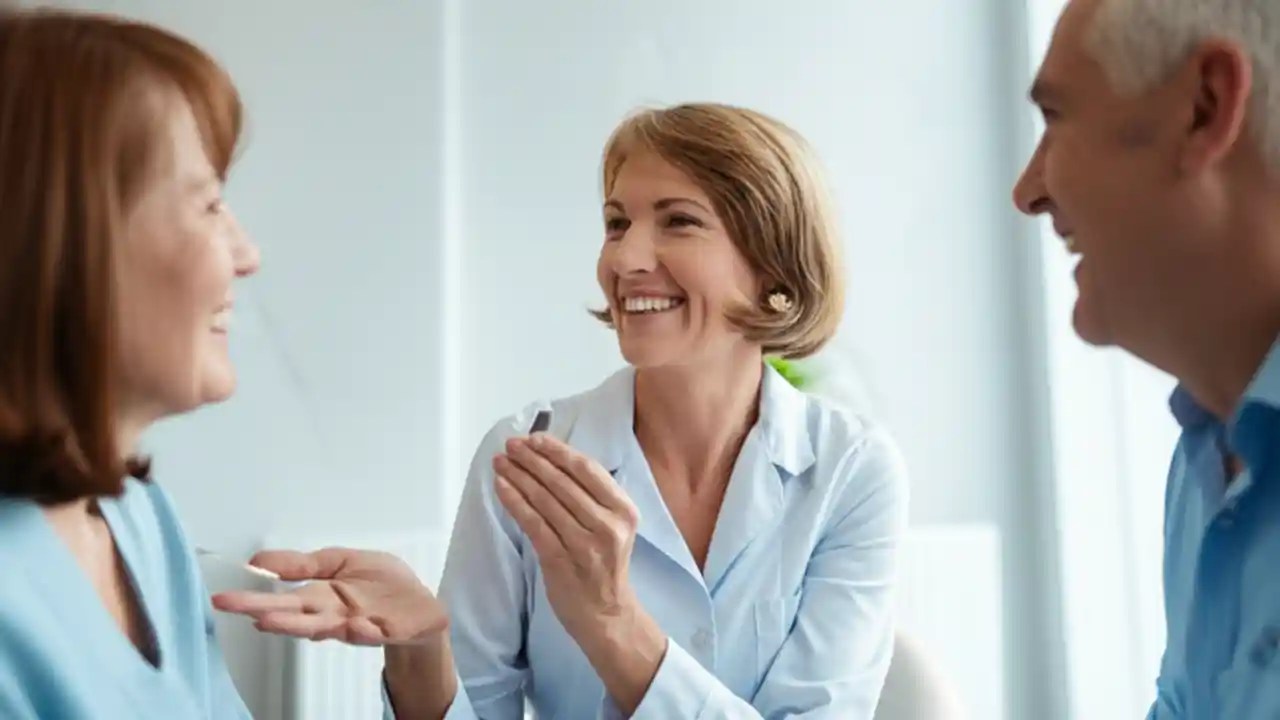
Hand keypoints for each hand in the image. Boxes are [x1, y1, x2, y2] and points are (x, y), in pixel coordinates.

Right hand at [211, 547, 447, 645]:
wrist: (418, 605)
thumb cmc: (379, 583)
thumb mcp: (339, 561)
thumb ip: (302, 564)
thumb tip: (260, 559)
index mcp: (321, 598)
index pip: (282, 601)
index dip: (253, 602)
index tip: (224, 600)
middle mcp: (333, 616)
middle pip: (297, 617)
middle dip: (270, 615)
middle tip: (244, 614)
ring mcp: (359, 626)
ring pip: (327, 628)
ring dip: (302, 627)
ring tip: (274, 622)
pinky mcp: (387, 631)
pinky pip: (373, 633)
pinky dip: (362, 631)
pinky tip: (352, 626)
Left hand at [493, 433, 646, 648]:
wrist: (606, 614)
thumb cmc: (606, 565)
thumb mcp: (616, 526)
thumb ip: (594, 498)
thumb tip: (555, 461)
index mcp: (624, 511)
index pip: (588, 470)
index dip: (558, 451)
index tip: (536, 438)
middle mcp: (607, 525)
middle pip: (562, 482)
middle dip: (533, 459)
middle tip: (511, 444)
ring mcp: (583, 544)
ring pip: (544, 500)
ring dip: (519, 476)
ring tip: (501, 461)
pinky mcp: (559, 560)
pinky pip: (532, 523)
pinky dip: (514, 501)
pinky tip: (501, 486)